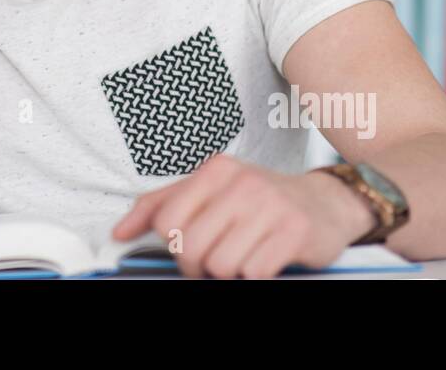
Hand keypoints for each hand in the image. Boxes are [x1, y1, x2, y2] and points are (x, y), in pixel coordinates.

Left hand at [111, 154, 375, 278]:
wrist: (324, 203)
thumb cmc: (261, 199)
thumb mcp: (210, 191)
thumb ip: (162, 206)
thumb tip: (120, 230)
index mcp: (216, 170)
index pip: (167, 221)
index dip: (173, 246)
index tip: (187, 249)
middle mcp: (242, 182)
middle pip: (191, 248)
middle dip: (198, 267)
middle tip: (215, 262)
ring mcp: (271, 205)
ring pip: (221, 265)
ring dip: (229, 272)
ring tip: (242, 257)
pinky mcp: (295, 231)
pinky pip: (253, 273)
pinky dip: (254, 275)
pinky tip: (264, 260)